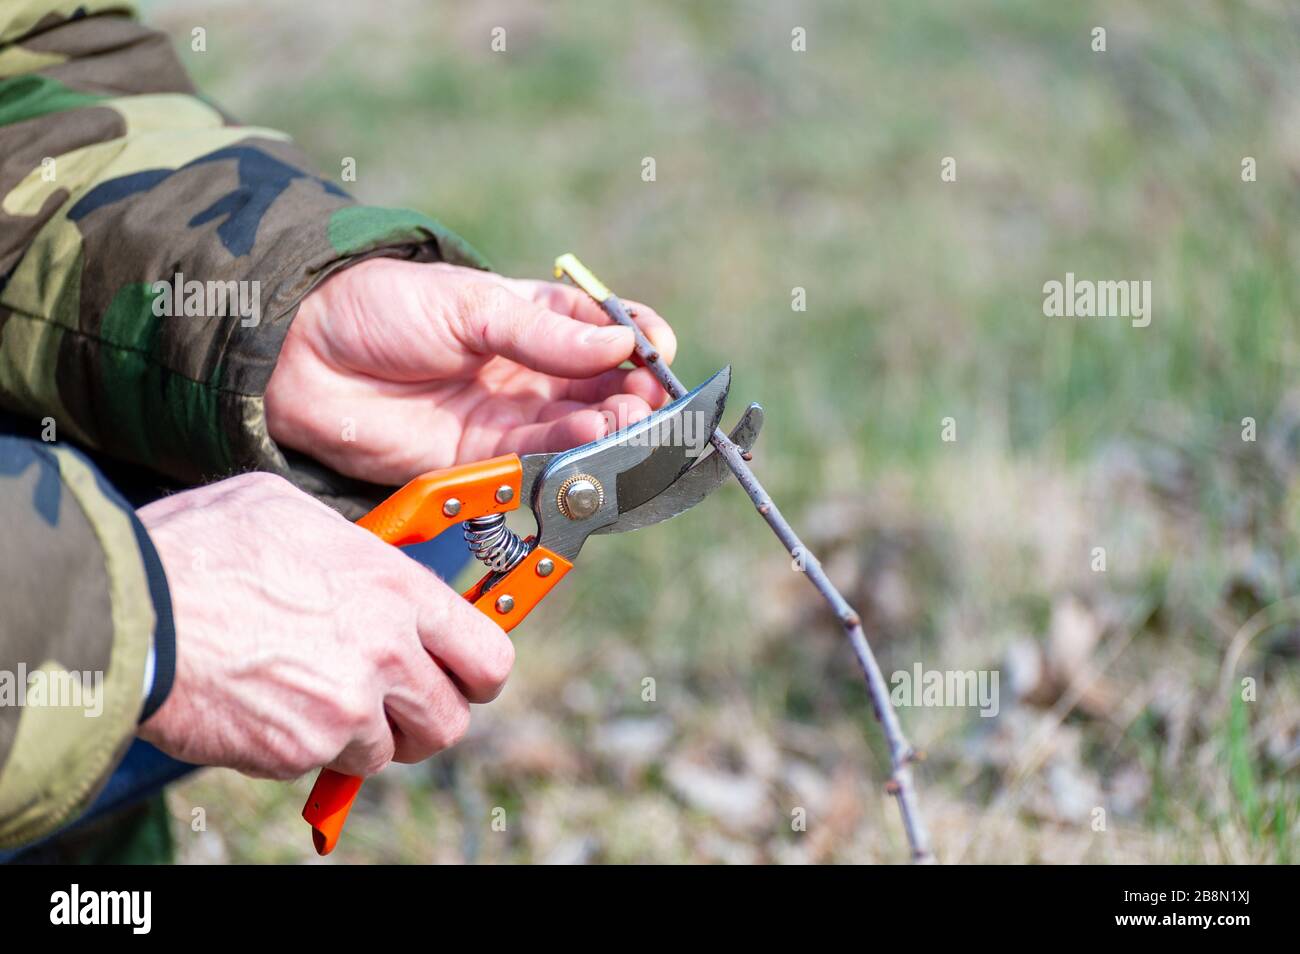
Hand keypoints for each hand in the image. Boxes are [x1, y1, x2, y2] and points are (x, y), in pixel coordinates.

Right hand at [136, 473, 513, 778]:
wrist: (130, 610)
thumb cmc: (201, 548)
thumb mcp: (292, 513)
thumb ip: (354, 549)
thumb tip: (372, 560)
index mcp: (394, 589)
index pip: (486, 654)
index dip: (477, 673)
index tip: (464, 677)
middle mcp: (385, 652)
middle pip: (449, 720)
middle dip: (423, 718)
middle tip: (393, 704)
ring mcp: (345, 709)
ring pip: (386, 751)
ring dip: (360, 736)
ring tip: (315, 697)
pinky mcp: (299, 752)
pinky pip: (321, 764)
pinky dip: (301, 747)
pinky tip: (265, 704)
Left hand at [265, 259, 677, 484]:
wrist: (303, 355)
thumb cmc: (383, 309)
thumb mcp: (471, 306)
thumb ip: (545, 333)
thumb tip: (624, 341)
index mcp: (534, 319)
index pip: (608, 332)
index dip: (641, 342)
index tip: (659, 349)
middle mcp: (530, 372)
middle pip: (604, 390)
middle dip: (635, 395)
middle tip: (649, 399)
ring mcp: (508, 417)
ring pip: (578, 430)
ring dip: (609, 428)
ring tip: (625, 421)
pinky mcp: (481, 459)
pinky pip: (538, 460)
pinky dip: (568, 452)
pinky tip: (588, 438)